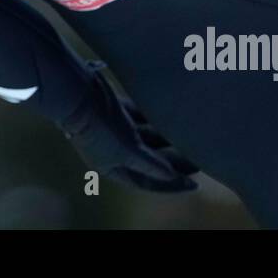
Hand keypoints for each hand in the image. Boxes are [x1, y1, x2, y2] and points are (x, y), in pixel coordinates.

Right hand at [56, 60, 197, 192]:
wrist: (76, 93)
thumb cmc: (98, 128)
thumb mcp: (126, 151)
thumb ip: (150, 165)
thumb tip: (172, 176)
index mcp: (112, 166)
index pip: (147, 181)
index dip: (170, 184)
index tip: (193, 183)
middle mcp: (115, 149)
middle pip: (150, 159)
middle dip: (174, 160)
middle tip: (200, 158)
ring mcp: (117, 128)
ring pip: (149, 136)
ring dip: (168, 137)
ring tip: (192, 135)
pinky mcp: (118, 108)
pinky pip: (143, 116)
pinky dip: (157, 117)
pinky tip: (174, 114)